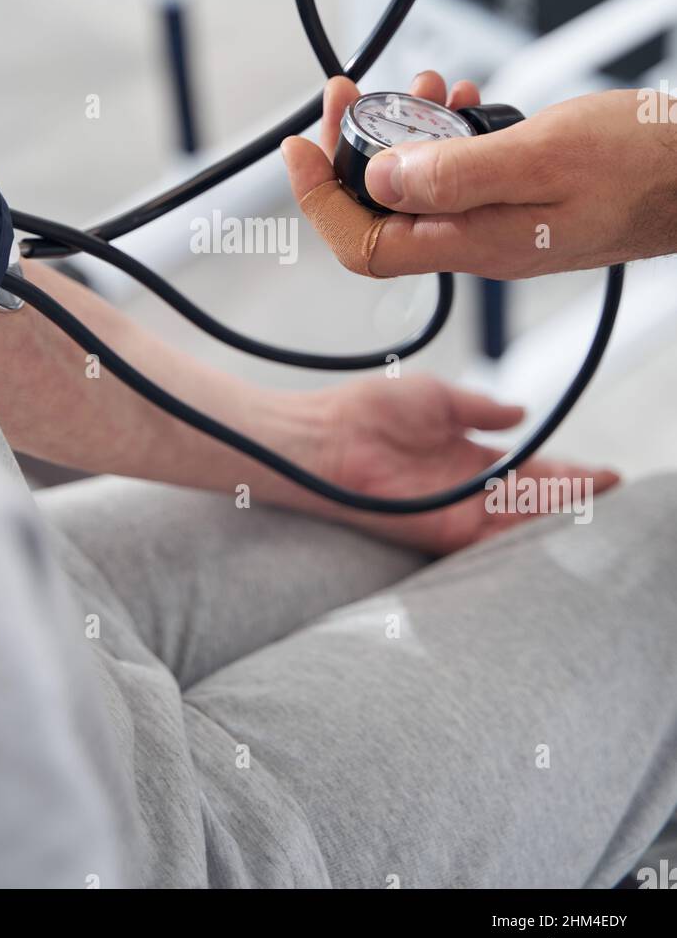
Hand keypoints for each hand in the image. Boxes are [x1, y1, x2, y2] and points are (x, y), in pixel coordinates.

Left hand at [268, 373, 617, 553]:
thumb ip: (480, 409)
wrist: (326, 436)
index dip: (566, 469)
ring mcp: (455, 512)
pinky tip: (555, 525)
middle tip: (611, 490)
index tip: (603, 471)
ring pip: (520, 519)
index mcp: (465, 454)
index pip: (529, 466)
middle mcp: (465, 488)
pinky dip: (523, 534)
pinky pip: (491, 540)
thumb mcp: (437, 397)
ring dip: (557, 512)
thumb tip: (520, 411)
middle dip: (573, 495)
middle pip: (532, 497)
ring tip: (595, 502)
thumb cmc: (368, 410)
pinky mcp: (441, 531)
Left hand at [282, 74, 676, 279]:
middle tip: (351, 93)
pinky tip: (462, 95)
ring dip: (402, 134)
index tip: (300, 144)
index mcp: (474, 243)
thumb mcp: (541, 155)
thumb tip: (381, 179)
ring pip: (417, 190)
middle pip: (379, 214)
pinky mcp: (518, 203)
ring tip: (423, 82)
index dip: (317, 199)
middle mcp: (477, 244)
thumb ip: (457, 171)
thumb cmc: (644, 165)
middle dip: (353, 151)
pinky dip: (446, 134)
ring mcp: (498, 226)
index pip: (362, 245)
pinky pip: (458, 177)